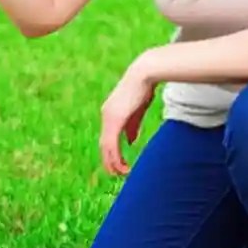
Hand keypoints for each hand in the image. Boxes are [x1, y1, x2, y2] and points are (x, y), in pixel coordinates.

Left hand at [99, 61, 154, 175]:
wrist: (143, 74)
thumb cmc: (143, 88)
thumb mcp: (137, 110)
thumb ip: (132, 126)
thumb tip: (129, 141)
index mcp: (110, 113)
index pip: (107, 137)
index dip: (111, 152)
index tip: (117, 164)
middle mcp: (106, 115)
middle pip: (104, 144)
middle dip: (109, 161)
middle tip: (116, 173)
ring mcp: (109, 117)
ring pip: (106, 146)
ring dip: (113, 162)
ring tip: (121, 173)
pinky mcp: (115, 119)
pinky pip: (112, 143)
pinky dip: (116, 156)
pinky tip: (122, 164)